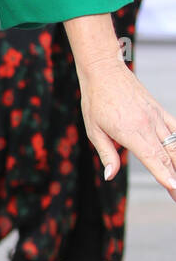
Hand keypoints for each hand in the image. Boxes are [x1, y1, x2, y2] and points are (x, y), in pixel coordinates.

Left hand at [77, 51, 175, 200]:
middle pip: (169, 156)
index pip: (152, 158)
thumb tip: (110, 175)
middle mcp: (148, 125)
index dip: (164, 175)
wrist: (104, 71)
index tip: (174, 189)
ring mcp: (157, 117)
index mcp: (130, 131)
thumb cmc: (95, 99)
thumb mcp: (93, 129)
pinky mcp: (160, 111)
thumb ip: (106, 154)